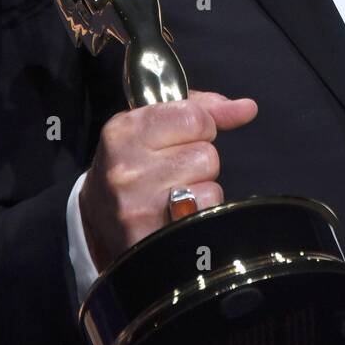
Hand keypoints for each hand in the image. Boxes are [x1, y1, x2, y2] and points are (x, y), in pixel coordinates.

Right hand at [79, 89, 257, 270]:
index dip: (201, 126)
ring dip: (201, 188)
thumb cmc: (133, 161)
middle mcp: (127, 167)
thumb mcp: (153, 124)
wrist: (97, 216)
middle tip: (174, 169)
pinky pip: (204, 214)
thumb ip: (202, 108)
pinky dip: (199, 213)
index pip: (194, 117)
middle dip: (199, 160)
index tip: (185, 136)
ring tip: (174, 191)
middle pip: (207, 154)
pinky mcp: (151, 236)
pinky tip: (177, 213)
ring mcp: (138, 205)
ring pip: (210, 185)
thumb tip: (248, 108)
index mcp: (125, 130)